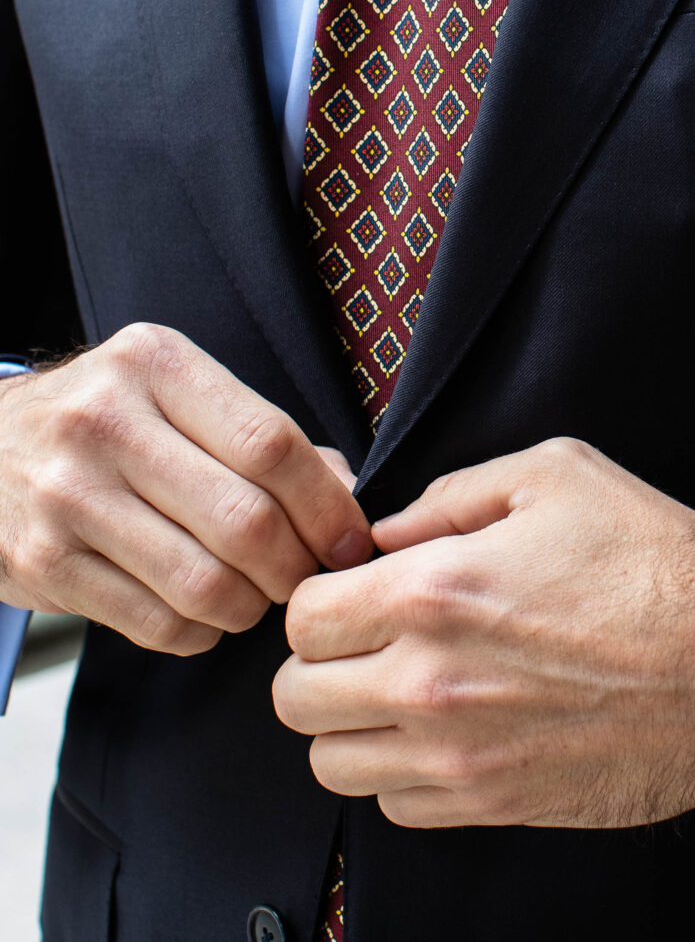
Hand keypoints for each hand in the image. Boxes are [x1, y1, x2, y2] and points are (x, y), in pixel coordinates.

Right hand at [0, 324, 370, 654]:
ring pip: (203, 583)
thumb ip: (262, 437)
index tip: (352, 541)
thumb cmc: (110, 421)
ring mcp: (66, 493)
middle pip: (243, 520)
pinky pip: (154, 623)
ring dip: (249, 607)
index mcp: (156, 363)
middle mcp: (105, 421)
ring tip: (254, 597)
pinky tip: (202, 614)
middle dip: (296, 566)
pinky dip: (199, 632)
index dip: (326, 505)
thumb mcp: (178, 395)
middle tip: (308, 579)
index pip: (270, 443)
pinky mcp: (42, 562)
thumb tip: (347, 496)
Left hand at [273, 437, 694, 828]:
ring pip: (333, 763)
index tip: (354, 588)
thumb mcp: (557, 475)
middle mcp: (431, 682)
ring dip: (351, 723)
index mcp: (434, 591)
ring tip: (400, 687)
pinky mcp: (497, 806)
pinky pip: (396, 807)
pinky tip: (448, 730)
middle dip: (320, 661)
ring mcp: (461, 757)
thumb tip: (389, 531)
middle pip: (296, 698)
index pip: (302, 615)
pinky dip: (402, 771)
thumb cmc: (659, 561)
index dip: (321, 594)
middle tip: (367, 638)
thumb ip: (452, 494)